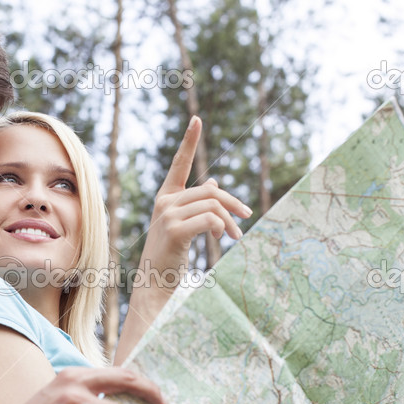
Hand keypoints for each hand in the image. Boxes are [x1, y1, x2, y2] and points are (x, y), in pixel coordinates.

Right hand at [135, 115, 251, 291]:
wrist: (157, 283)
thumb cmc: (171, 256)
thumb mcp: (185, 226)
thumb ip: (198, 203)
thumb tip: (215, 182)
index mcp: (166, 198)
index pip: (179, 164)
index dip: (189, 141)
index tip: (196, 120)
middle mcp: (165, 202)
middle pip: (210, 191)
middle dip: (233, 204)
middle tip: (246, 218)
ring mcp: (168, 215)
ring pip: (213, 205)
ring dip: (230, 222)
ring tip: (236, 236)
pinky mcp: (175, 231)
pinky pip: (210, 219)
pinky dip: (221, 227)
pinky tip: (222, 238)